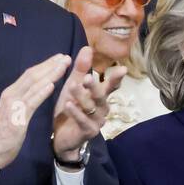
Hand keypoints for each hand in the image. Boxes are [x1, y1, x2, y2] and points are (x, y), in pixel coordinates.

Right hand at [0, 53, 71, 171]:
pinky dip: (41, 93)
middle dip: (50, 65)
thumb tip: (37, 89)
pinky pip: (30, 103)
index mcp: (12, 93)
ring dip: (50, 74)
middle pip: (32, 75)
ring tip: (64, 66)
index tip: (60, 58)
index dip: (46, 65)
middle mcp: (11, 95)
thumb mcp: (15, 111)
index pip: (30, 74)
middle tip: (66, 57)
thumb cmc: (6, 132)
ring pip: (33, 85)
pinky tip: (51, 85)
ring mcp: (13, 106)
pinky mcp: (16, 118)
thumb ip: (24, 99)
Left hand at [52, 47, 125, 162]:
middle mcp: (102, 108)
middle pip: (102, 96)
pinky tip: (68, 105)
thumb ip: (81, 69)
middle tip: (87, 78)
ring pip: (91, 107)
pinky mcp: (88, 132)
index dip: (117, 78)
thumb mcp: (73, 86)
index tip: (122, 69)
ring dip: (82, 97)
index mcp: (100, 96)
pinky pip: (83, 121)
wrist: (61, 137)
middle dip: (95, 87)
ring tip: (72, 87)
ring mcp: (97, 121)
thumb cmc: (70, 109)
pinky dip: (76, 112)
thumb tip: (87, 48)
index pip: (111, 86)